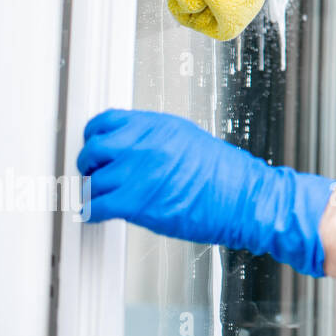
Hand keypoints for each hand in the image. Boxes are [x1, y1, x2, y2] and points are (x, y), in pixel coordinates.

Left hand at [78, 108, 335, 276]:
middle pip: (93, 148)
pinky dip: (91, 212)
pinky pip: (95, 205)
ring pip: (92, 180)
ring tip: (101, 198)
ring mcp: (139, 171)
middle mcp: (146, 144)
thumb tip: (130, 148)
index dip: (94, 136)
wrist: (245, 199)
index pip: (106, 120)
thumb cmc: (226, 177)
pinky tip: (96, 214)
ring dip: (93, 191)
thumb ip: (155, 140)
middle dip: (90, 164)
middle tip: (95, 175)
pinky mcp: (136, 201)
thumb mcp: (189, 141)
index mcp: (159, 126)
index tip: (95, 146)